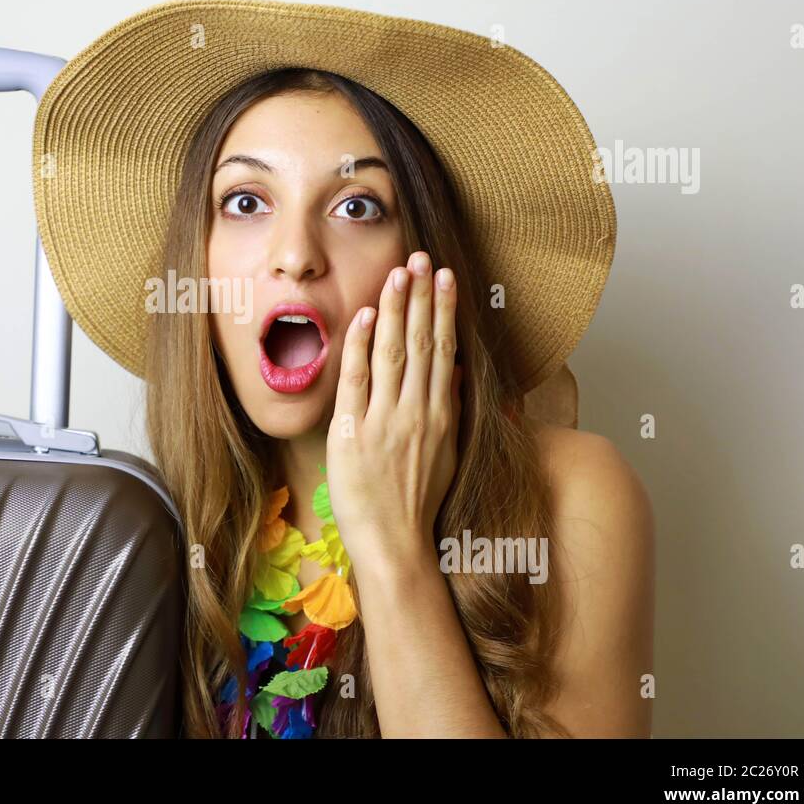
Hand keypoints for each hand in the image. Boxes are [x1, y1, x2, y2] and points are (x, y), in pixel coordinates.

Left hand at [326, 251, 462, 573]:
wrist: (396, 544)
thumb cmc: (419, 504)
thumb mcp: (446, 455)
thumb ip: (448, 412)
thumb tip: (451, 375)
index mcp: (441, 416)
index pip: (444, 350)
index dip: (443, 310)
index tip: (445, 278)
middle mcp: (417, 413)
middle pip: (421, 343)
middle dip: (421, 297)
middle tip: (421, 259)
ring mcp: (385, 422)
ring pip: (392, 354)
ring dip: (395, 310)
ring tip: (399, 274)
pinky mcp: (353, 434)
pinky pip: (357, 381)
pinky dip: (362, 346)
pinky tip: (366, 316)